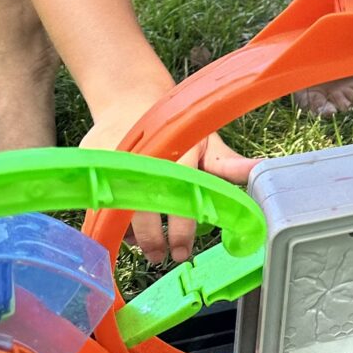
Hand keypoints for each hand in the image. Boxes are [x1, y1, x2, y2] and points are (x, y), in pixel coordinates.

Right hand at [80, 113, 254, 264]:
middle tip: (163, 256)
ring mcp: (113, 161)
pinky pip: (99, 201)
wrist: (132, 97)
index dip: (182, 230)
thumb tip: (260, 170)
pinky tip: (124, 226)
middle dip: (154, 240)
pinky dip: (111, 219)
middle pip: (144, 212)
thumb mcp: (205, 141)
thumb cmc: (175, 126)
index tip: (183, 251)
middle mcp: (143, 158)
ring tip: (146, 244)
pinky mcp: (93, 162)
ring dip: (132, 234)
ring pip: (118, 211)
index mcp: (176, 153)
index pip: (180, 198)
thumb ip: (227, 163)